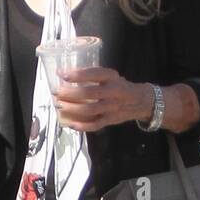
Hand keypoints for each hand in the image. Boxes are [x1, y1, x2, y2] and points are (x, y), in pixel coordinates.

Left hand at [53, 69, 199, 133]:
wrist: (142, 101)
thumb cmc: (120, 86)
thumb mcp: (111, 77)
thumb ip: (94, 77)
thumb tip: (66, 76)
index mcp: (113, 78)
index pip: (94, 74)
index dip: (78, 74)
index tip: (62, 74)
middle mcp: (113, 92)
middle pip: (89, 93)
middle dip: (69, 93)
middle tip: (57, 92)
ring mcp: (112, 108)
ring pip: (89, 110)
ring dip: (72, 109)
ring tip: (59, 106)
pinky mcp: (111, 120)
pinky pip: (95, 125)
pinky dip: (82, 126)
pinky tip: (70, 124)